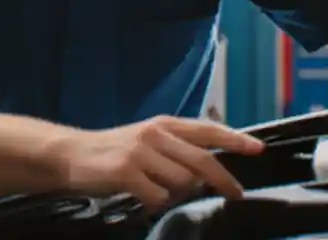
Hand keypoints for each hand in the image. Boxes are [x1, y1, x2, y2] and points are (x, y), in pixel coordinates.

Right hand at [52, 115, 264, 211]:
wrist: (71, 154)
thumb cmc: (113, 151)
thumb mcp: (147, 140)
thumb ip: (176, 149)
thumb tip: (208, 173)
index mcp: (163, 124)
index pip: (206, 130)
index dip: (234, 139)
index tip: (257, 148)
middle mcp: (154, 135)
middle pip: (202, 160)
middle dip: (224, 180)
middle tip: (236, 195)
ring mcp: (139, 153)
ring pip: (182, 183)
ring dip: (176, 194)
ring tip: (158, 191)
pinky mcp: (125, 172)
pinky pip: (158, 198)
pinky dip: (155, 204)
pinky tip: (142, 198)